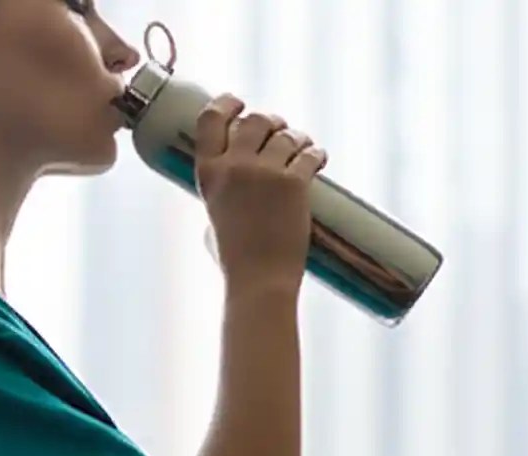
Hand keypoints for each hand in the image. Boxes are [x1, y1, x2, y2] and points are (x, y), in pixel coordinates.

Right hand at [194, 94, 327, 294]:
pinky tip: (318, 160)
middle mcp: (234, 167)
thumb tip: (234, 174)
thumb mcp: (213, 214)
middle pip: (255, 119)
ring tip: (302, 149)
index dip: (226, 104)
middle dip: (271, 121)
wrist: (259, 280)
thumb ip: (222, 187)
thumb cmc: (235, 256)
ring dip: (297, 139)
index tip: (238, 103)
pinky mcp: (294, 183)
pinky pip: (309, 154)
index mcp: (208, 174)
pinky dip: (316, 155)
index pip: (210, 119)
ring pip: (286, 134)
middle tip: (280, 130)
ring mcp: (265, 173)